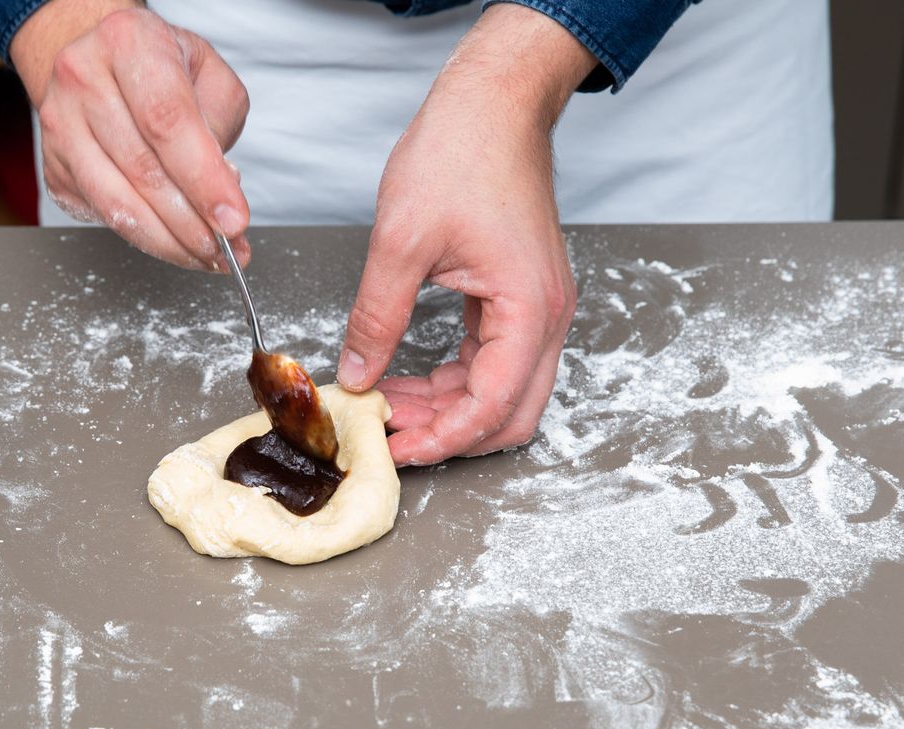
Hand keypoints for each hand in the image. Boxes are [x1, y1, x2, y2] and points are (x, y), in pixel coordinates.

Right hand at [11, 2, 250, 269]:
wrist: (98, 59)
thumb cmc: (159, 66)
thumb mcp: (208, 73)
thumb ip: (220, 125)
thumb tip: (220, 192)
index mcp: (128, 43)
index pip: (168, 122)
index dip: (203, 180)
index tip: (233, 221)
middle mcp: (83, 79)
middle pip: (142, 171)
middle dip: (193, 224)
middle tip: (229, 249)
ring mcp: (60, 126)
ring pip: (117, 205)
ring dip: (169, 243)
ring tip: (206, 256)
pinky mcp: (54, 168)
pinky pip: (102, 216)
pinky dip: (145, 239)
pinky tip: (175, 242)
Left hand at [336, 4, 595, 465]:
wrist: (491, 104)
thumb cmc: (462, 152)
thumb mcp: (401, 241)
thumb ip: (378, 316)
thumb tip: (357, 373)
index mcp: (529, 307)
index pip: (494, 405)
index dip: (444, 438)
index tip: (397, 449)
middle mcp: (545, 316)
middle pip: (511, 413)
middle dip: (451, 433)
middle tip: (391, 436)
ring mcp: (536, 308)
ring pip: (501, 391)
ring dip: (446, 408)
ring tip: (384, 406)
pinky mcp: (517, 298)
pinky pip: (491, 361)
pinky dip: (451, 380)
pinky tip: (404, 378)